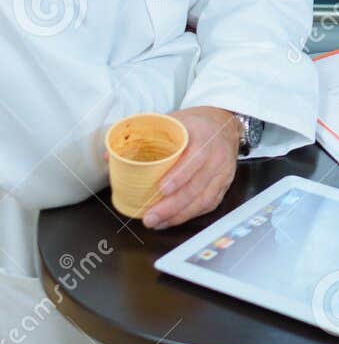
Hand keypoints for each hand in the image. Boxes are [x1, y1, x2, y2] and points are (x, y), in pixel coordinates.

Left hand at [141, 107, 239, 229]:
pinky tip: (172, 219)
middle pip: (197, 185)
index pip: (195, 158)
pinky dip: (190, 215)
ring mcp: (222, 172)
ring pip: (204, 199)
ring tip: (157, 222)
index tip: (161, 188)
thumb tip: (110, 157)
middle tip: (150, 216)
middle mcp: (217, 156)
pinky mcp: (224, 184)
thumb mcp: (172, 121)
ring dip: (179, 214)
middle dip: (172, 205)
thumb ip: (143, 136)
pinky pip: (209, 204)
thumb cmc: (196, 124)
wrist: (224, 124)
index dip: (179, 176)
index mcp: (204, 136)